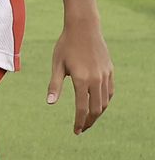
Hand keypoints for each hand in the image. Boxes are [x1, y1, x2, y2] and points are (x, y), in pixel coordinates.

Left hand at [47, 20, 113, 134]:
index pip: (82, 109)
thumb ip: (54, 85)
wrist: (83, 28)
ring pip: (105, 102)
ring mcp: (105, 76)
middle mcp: (96, 80)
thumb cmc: (66, 45)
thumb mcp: (57, 64)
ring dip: (98, 113)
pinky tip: (97, 104)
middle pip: (96, 109)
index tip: (76, 131)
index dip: (79, 122)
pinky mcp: (110, 71)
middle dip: (89, 122)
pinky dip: (104, 101)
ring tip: (88, 119)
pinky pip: (110, 92)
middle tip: (82, 129)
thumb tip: (50, 103)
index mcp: (82, 80)